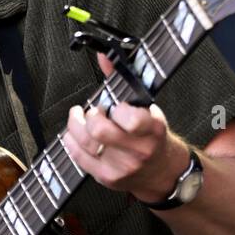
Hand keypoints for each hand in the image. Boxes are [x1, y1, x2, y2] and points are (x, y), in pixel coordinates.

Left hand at [60, 52, 190, 201]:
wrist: (162, 173)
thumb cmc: (153, 137)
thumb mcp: (148, 108)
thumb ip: (124, 82)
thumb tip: (103, 56)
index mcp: (152, 131)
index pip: (131, 120)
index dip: (117, 109)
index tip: (115, 106)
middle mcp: (138, 151)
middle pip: (100, 132)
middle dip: (90, 116)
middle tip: (93, 111)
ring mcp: (121, 167)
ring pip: (85, 144)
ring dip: (75, 125)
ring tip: (79, 117)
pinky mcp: (107, 178)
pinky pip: (79, 157)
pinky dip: (71, 140)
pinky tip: (74, 133)